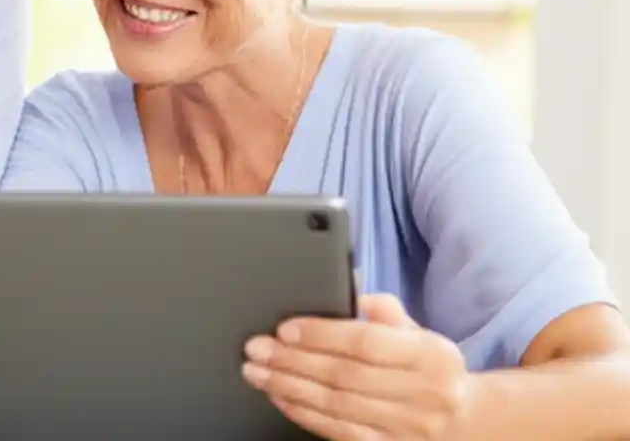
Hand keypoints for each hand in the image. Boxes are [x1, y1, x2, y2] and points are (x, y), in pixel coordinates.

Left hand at [242, 294, 476, 439]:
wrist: (462, 418)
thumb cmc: (426, 366)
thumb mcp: (417, 331)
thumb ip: (384, 312)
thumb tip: (350, 291)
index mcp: (433, 355)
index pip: (367, 342)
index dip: (321, 335)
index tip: (284, 329)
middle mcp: (426, 395)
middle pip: (344, 376)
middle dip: (292, 361)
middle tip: (256, 349)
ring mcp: (409, 428)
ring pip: (336, 406)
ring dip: (288, 387)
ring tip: (257, 372)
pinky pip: (338, 432)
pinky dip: (303, 413)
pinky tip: (280, 397)